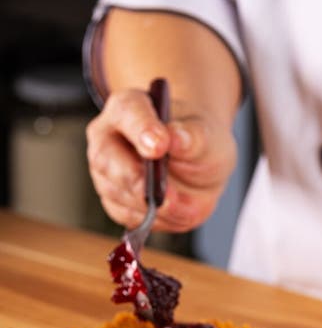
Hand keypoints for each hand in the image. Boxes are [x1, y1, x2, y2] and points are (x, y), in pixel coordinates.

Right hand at [86, 88, 236, 232]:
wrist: (199, 167)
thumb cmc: (198, 144)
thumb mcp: (208, 137)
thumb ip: (193, 137)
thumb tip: (177, 138)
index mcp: (130, 107)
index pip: (128, 112)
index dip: (142, 130)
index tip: (160, 146)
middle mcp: (109, 137)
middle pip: (107, 159)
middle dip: (137, 181)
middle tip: (166, 196)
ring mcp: (107, 171)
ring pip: (115, 192)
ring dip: (150, 206)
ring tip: (182, 205)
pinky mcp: (114, 200)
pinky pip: (126, 215)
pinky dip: (152, 220)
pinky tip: (173, 213)